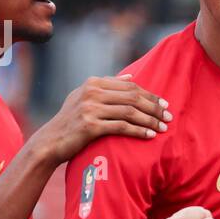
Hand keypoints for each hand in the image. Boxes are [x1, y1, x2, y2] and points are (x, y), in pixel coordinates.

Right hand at [34, 75, 170, 162]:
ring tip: (163, 127)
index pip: (130, 86)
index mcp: (92, 83)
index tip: (164, 104)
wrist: (50, 141)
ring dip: (150, 120)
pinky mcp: (90, 126)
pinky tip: (150, 136)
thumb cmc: (71, 121)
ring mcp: (90, 108)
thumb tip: (131, 76)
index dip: (150, 95)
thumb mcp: (84, 97)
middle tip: (169, 116)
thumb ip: (107, 86)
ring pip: (130, 112)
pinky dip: (139, 131)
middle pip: (132, 97)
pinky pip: (122, 127)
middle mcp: (91, 93)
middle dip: (154, 107)